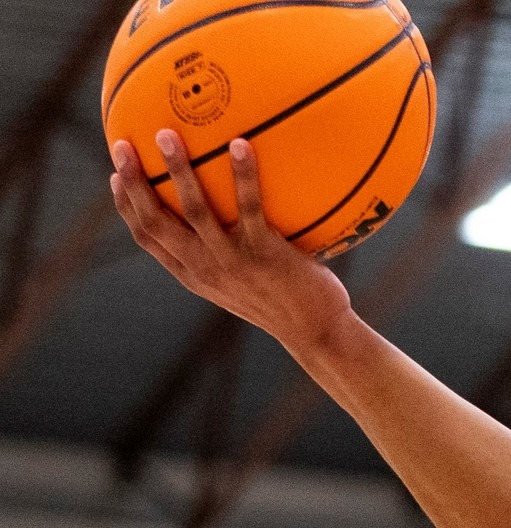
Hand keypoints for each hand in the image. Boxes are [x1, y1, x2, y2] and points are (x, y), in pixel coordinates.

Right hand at [110, 131, 353, 351]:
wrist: (316, 333)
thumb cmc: (286, 302)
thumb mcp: (245, 282)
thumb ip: (227, 253)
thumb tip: (228, 214)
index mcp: (194, 275)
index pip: (148, 238)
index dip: (127, 206)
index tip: (116, 176)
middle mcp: (204, 269)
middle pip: (155, 222)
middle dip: (135, 182)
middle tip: (123, 145)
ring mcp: (232, 262)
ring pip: (194, 210)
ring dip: (177, 170)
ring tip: (167, 134)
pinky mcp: (263, 254)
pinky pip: (249, 207)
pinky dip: (243, 174)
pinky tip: (241, 143)